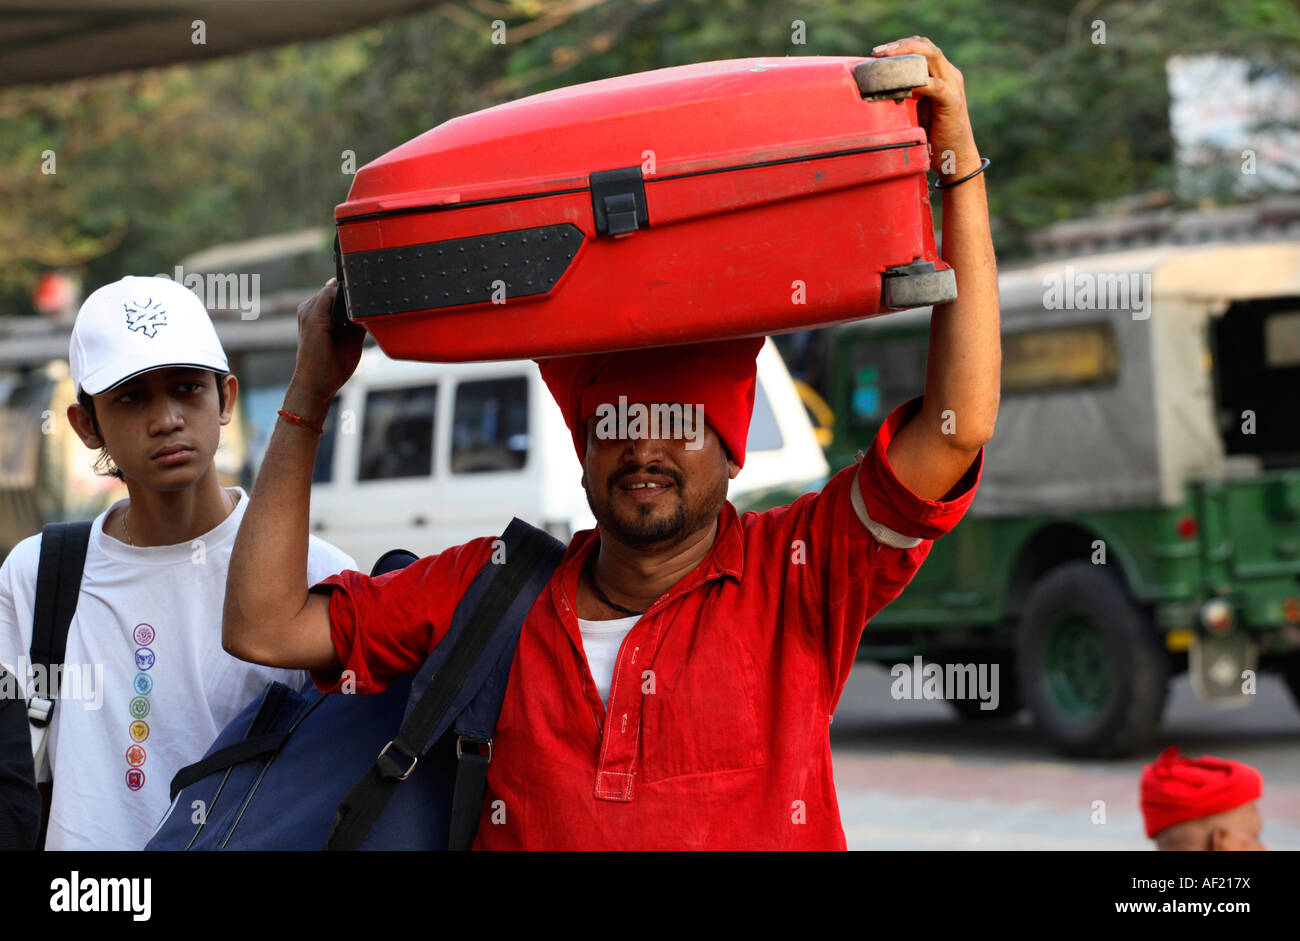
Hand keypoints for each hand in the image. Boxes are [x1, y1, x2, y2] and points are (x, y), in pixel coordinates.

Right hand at [289, 280, 365, 401]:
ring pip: (335, 288)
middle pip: (337, 287)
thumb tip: (375, 307)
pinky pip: (330, 294)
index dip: (356, 293)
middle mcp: (310, 307)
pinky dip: (347, 299)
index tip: (375, 295)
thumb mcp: (352, 337)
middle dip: (357, 294)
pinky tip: (359, 314)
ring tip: (369, 310)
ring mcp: (309, 310)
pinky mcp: (313, 317)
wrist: (318, 385)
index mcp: (318, 311)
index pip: (338, 290)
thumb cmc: (333, 365)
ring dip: (353, 297)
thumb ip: (359, 320)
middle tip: (377, 298)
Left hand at [871, 36, 980, 179]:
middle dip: (900, 46)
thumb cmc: (933, 136)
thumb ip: (905, 94)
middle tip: (877, 52)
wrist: (955, 158)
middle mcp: (949, 75)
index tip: (878, 52)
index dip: (901, 45)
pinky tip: (904, 84)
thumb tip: (876, 88)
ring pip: (932, 57)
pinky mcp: (952, 103)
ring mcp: (953, 87)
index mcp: (941, 74)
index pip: (922, 47)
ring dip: (907, 55)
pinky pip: (937, 86)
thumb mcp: (915, 109)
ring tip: (887, 59)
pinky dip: (920, 82)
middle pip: (926, 46)